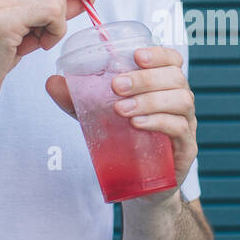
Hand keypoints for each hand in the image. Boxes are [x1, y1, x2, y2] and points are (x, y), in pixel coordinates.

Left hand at [44, 45, 197, 203]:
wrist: (142, 185)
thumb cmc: (127, 143)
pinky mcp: (186, 148)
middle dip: (145, 78)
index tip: (137, 55)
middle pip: (176, 78)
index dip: (159, 54)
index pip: (172, 60)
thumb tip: (52, 81)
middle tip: (117, 86)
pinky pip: (179, 128)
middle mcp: (179, 101)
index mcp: (164, 87)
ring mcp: (186, 124)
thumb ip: (79, 100)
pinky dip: (159, 122)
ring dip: (150, 100)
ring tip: (122, 109)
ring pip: (181, 100)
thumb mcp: (100, 117)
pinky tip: (138, 124)